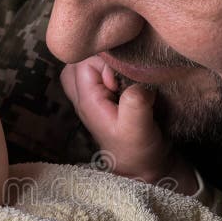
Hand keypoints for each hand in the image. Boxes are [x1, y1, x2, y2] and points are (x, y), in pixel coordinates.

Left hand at [61, 56, 195, 191]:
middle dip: (103, 55)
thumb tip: (136, 83)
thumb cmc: (138, 149)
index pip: (85, 59)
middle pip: (80, 57)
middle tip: (124, 69)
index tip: (124, 75)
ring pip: (87, 61)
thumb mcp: (138, 129)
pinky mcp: (100, 94)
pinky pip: (97, 69)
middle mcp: (82, 94)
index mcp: (86, 100)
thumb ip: (135, 104)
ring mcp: (89, 94)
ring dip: (107, 61)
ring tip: (125, 72)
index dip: (108, 59)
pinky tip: (127, 76)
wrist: (141, 165)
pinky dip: (110, 67)